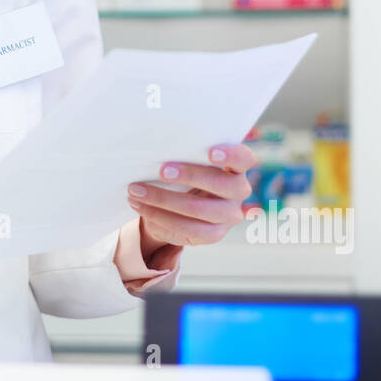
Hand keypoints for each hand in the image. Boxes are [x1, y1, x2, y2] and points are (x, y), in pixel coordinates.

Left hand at [126, 144, 255, 248]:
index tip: (210, 152)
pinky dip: (160, 217)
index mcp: (236, 167)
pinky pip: (188, 228)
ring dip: (163, 199)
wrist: (178, 207)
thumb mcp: (186, 162)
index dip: (231, 155)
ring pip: (200, 209)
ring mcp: (229, 215)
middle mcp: (238, 191)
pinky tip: (141, 207)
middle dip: (189, 175)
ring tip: (136, 191)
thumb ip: (182, 154)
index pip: (244, 158)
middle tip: (161, 170)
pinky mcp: (214, 234)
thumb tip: (152, 146)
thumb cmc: (183, 174)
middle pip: (221, 184)